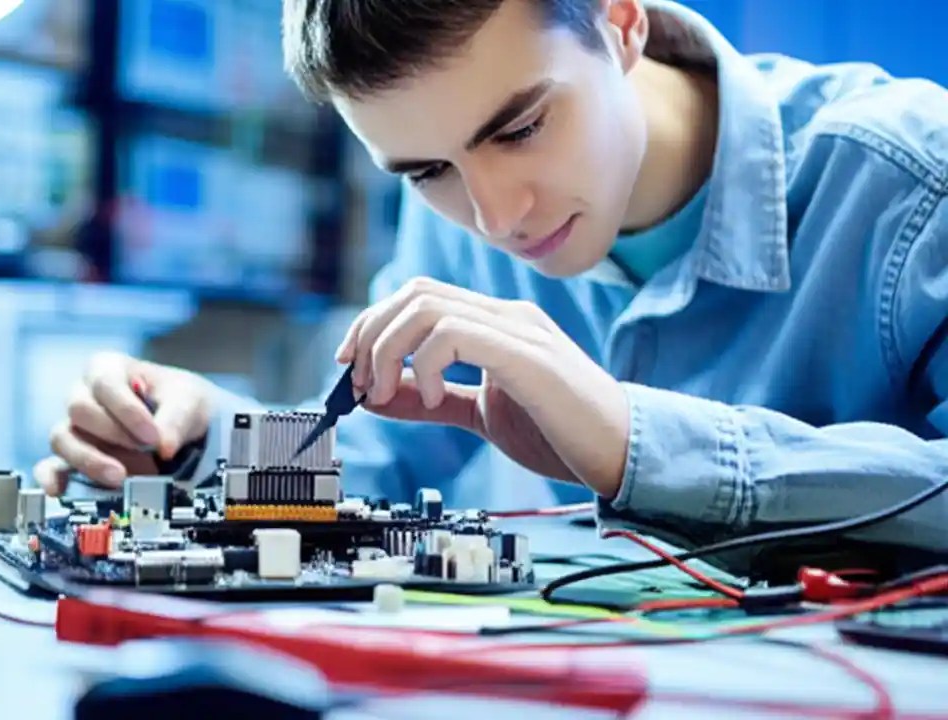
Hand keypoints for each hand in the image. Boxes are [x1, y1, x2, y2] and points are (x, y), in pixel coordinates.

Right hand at [33, 352, 213, 494]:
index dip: (127, 412)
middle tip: (145, 451)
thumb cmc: (177, 402)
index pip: (105, 384)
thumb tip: (164, 447)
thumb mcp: (188, 401)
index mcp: (107, 368)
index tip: (152, 437)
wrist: (179, 425)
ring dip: (89, 460)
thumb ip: (176, 419)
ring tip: (120, 477)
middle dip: (113, 434)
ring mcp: (74, 427)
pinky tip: (59, 491)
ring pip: (62, 439)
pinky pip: (50, 467)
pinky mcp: (72, 458)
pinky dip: (52, 479)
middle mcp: (83, 394)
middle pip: (79, 410)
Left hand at [337, 277, 629, 496]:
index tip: (351, 367)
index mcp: (496, 324)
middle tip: (359, 383)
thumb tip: (377, 395)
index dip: (373, 324)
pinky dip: (424, 366)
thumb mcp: (481, 413)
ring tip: (385, 392)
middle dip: (370, 334)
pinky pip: (454, 335)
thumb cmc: (561, 433)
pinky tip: (428, 399)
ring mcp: (518, 330)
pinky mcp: (526, 355)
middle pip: (415, 293)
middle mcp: (506, 316)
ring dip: (389, 349)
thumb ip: (433, 399)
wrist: (623, 454)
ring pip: (427, 307)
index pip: (419, 297)